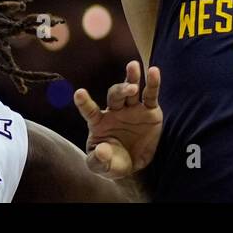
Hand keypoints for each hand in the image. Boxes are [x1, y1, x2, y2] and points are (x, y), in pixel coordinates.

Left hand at [73, 60, 162, 179]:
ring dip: (132, 78)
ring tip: (133, 66)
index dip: (84, 103)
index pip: (90, 111)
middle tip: (130, 89)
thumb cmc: (113, 162)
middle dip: (121, 90)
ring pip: (131, 90)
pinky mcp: (149, 111)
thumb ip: (99, 160)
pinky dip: (153, 83)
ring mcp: (132, 109)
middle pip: (115, 95)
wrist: (134, 164)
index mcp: (99, 123)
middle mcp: (115, 112)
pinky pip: (150, 95)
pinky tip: (154, 71)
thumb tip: (101, 150)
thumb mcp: (103, 166)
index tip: (79, 93)